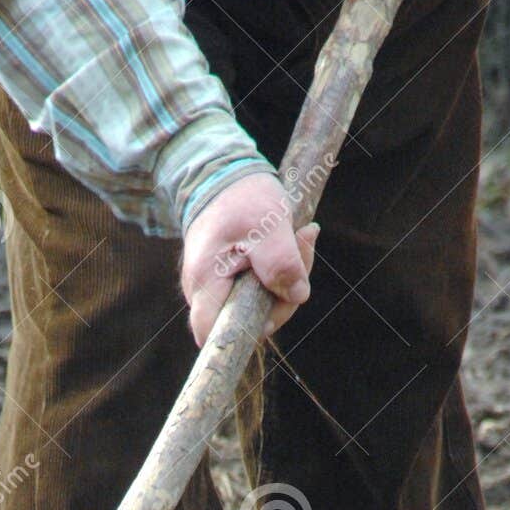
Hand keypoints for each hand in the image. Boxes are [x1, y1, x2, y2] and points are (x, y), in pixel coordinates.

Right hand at [180, 172, 318, 346]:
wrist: (224, 175)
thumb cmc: (240, 198)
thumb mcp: (267, 223)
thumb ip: (281, 262)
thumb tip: (298, 296)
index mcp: (205, 282)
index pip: (213, 335)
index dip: (246, 334)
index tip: (275, 309)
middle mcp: (206, 293)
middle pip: (247, 323)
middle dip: (284, 297)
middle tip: (304, 247)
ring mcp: (219, 290)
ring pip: (259, 308)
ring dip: (289, 280)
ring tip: (303, 236)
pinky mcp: (233, 283)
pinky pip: (261, 293)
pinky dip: (283, 273)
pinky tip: (294, 242)